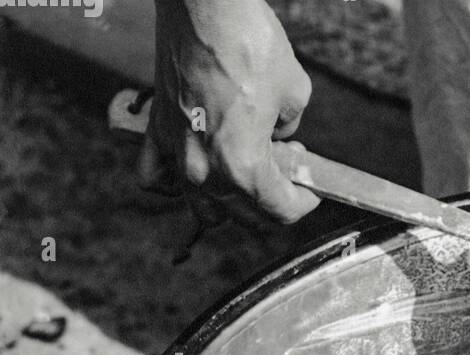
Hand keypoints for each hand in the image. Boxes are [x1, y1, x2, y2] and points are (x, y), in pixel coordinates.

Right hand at [142, 0, 318, 222]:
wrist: (203, 3)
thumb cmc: (247, 40)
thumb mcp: (294, 92)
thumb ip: (289, 126)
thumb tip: (280, 134)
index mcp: (242, 164)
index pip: (280, 208)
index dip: (304, 203)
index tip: (311, 191)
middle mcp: (204, 167)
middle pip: (244, 214)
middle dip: (272, 200)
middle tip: (285, 172)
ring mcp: (177, 150)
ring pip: (203, 207)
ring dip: (229, 203)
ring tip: (247, 176)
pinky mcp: (156, 128)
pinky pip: (155, 176)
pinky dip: (173, 185)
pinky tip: (194, 173)